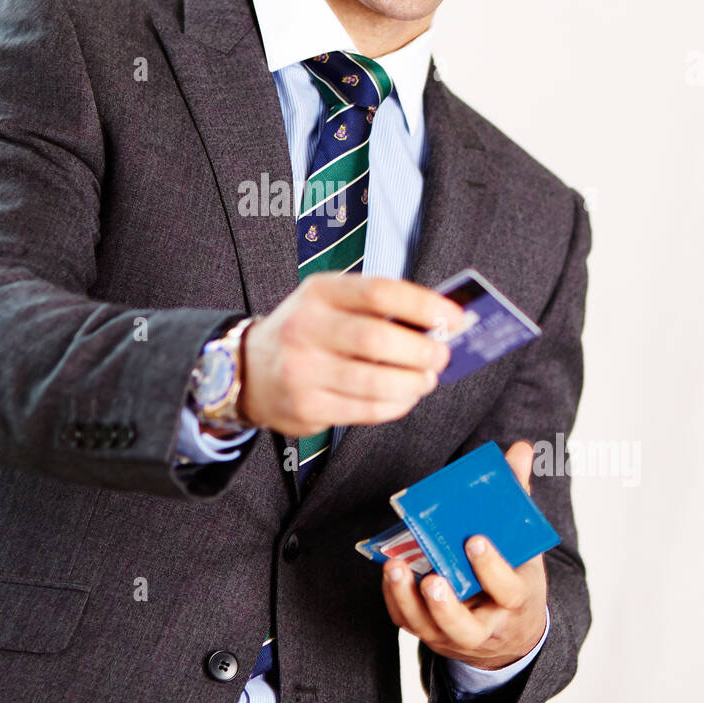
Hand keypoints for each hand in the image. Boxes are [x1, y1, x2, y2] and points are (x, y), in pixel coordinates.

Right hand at [238, 273, 464, 436]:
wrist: (248, 369)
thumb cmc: (307, 332)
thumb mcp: (331, 303)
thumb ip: (378, 308)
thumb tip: (439, 322)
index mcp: (320, 292)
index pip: (379, 292)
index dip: (424, 305)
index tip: (455, 317)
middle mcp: (306, 327)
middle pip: (377, 338)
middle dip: (421, 350)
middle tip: (440, 355)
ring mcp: (302, 370)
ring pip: (373, 381)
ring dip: (412, 382)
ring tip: (426, 379)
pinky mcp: (306, 406)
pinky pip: (363, 410)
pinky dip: (394, 405)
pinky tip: (403, 397)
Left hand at [381, 441, 547, 668]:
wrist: (511, 634)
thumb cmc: (514, 578)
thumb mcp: (524, 545)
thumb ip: (517, 496)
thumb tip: (520, 449)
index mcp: (516, 601)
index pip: (507, 589)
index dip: (491, 568)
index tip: (474, 541)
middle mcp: (486, 627)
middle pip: (465, 627)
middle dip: (446, 605)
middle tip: (432, 579)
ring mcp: (455, 636)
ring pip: (430, 627)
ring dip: (408, 600)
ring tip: (395, 567)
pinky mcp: (430, 634)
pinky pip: (407, 621)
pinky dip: (395, 598)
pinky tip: (388, 571)